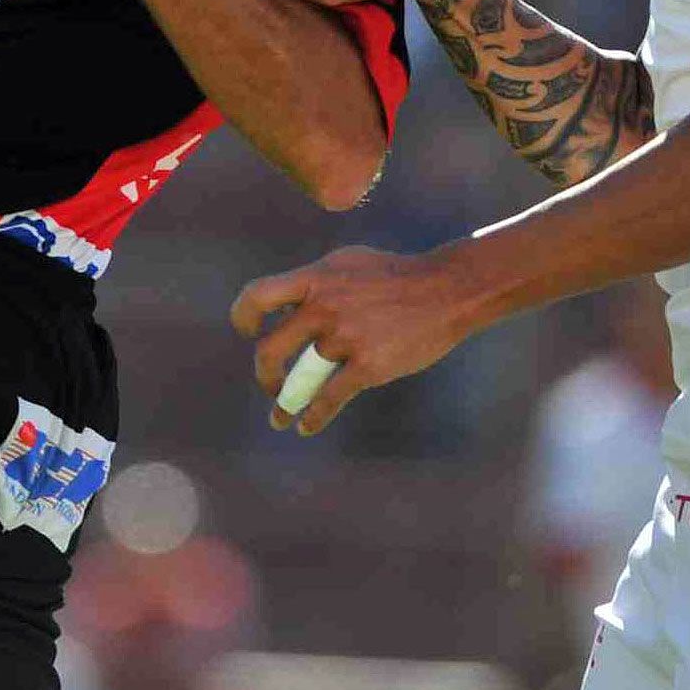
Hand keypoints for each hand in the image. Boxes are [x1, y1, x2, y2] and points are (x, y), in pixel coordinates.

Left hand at [230, 244, 475, 435]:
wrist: (446, 290)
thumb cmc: (395, 275)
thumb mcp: (349, 263)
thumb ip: (316, 283)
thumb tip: (286, 305)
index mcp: (317, 277)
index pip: (259, 296)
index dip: (244, 317)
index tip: (248, 331)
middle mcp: (325, 306)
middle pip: (270, 349)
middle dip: (265, 374)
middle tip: (271, 382)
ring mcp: (345, 337)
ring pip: (301, 379)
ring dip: (287, 404)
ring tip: (280, 417)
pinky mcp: (368, 365)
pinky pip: (329, 399)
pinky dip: (314, 417)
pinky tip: (306, 427)